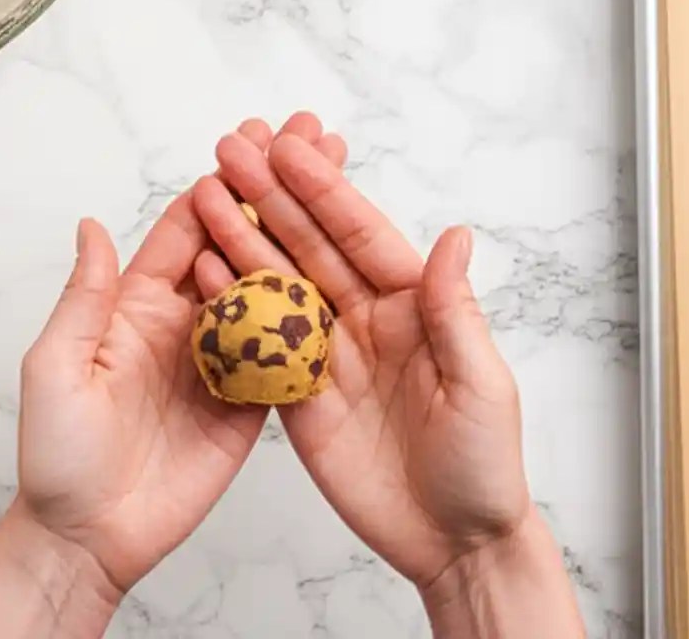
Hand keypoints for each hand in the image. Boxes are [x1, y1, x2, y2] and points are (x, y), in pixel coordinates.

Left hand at [15, 115, 348, 593]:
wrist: (90, 537)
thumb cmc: (59, 456)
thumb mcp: (57, 367)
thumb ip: (85, 300)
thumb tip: (93, 226)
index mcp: (139, 307)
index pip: (189, 231)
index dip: (223, 184)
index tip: (259, 139)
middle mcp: (187, 325)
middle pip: (240, 245)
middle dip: (278, 194)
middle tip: (316, 142)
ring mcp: (224, 363)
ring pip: (271, 290)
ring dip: (306, 241)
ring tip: (345, 191)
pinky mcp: (251, 406)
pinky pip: (287, 356)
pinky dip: (315, 317)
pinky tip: (350, 278)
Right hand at [191, 113, 581, 636]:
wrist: (451, 540)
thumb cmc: (483, 463)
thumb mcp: (479, 384)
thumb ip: (454, 313)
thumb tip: (454, 236)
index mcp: (413, 305)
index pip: (361, 235)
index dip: (325, 190)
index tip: (288, 147)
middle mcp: (366, 319)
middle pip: (310, 247)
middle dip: (271, 197)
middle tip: (230, 151)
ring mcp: (327, 355)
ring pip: (278, 285)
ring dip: (242, 239)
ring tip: (206, 196)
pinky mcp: (297, 397)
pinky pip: (259, 346)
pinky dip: (231, 307)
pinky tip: (205, 272)